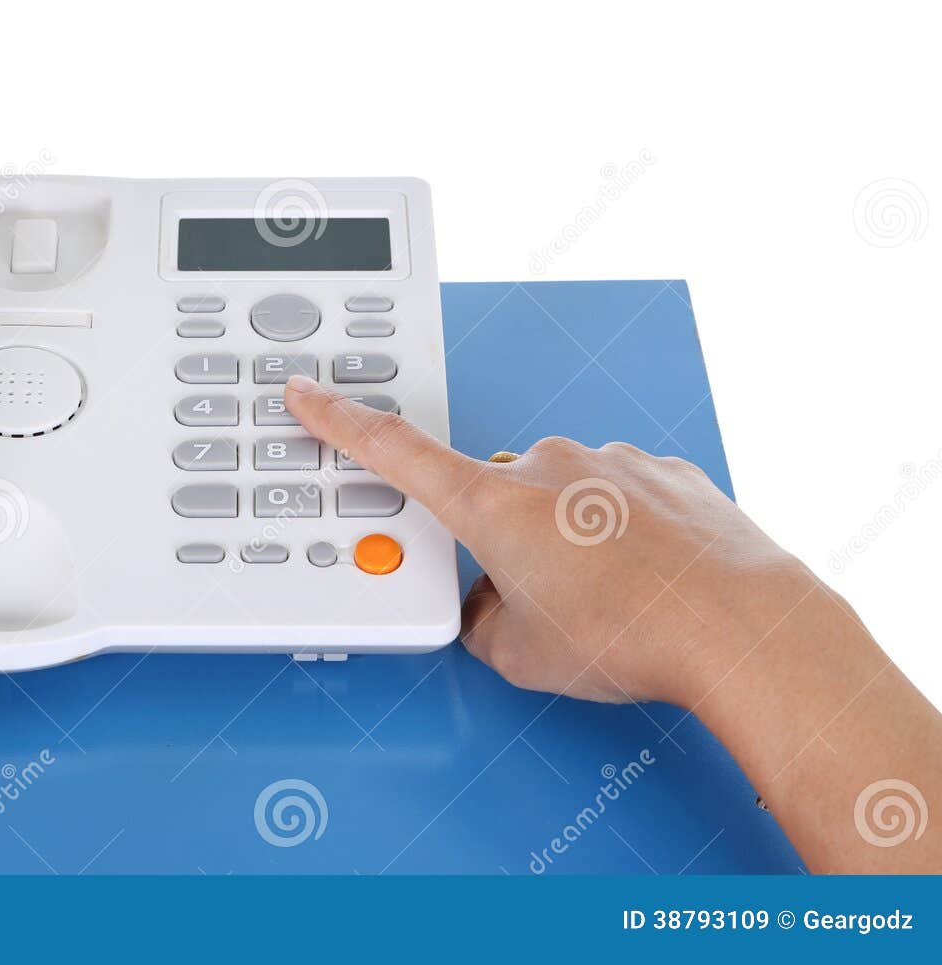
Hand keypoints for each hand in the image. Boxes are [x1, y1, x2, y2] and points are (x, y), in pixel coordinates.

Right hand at [282, 374, 818, 706]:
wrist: (740, 627)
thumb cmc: (634, 636)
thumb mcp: (522, 657)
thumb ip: (479, 623)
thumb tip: (488, 611)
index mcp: (490, 505)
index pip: (392, 451)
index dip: (340, 421)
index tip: (310, 393)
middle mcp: (543, 468)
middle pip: (490, 496)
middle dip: (504, 545)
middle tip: (543, 602)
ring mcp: (606, 461)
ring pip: (560, 497)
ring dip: (569, 540)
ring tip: (608, 602)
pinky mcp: (660, 471)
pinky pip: (618, 497)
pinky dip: (621, 534)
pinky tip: (646, 579)